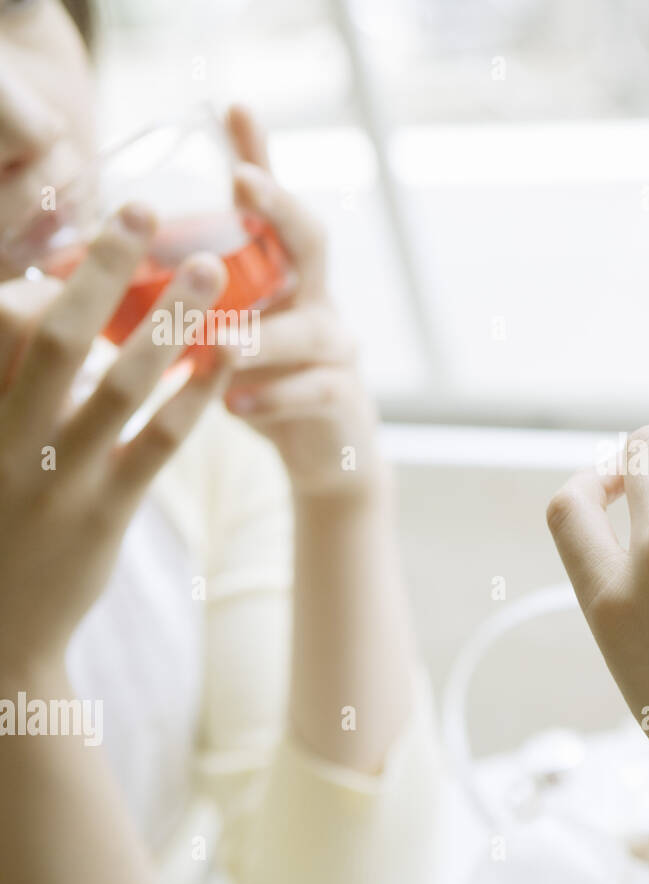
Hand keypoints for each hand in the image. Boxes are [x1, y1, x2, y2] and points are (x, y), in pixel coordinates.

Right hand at [0, 206, 234, 680]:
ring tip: (211, 270)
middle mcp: (2, 436)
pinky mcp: (104, 514)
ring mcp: (54, 478)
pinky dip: (195, 395)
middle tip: (144, 208)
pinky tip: (229, 356)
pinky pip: (158, 443)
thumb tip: (30, 312)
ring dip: (169, 320)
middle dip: (100, 267)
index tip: (74, 217)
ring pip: (119, 384)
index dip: (35, 271)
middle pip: (56, 335)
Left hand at [221, 106, 382, 501]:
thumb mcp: (226, 331)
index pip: (274, 206)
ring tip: (219, 341)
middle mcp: (317, 299)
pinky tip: (234, 404)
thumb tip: (98, 270)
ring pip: (311, 328)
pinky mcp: (343, 395)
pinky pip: (313, 390)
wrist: (325, 450)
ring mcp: (336, 347)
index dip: (259, 154)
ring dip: (262, 335)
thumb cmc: (263, 381)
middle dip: (279, 208)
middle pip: (311, 241)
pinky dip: (272, 398)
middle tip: (244, 183)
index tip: (234, 108)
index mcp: (283, 276)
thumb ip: (188, 302)